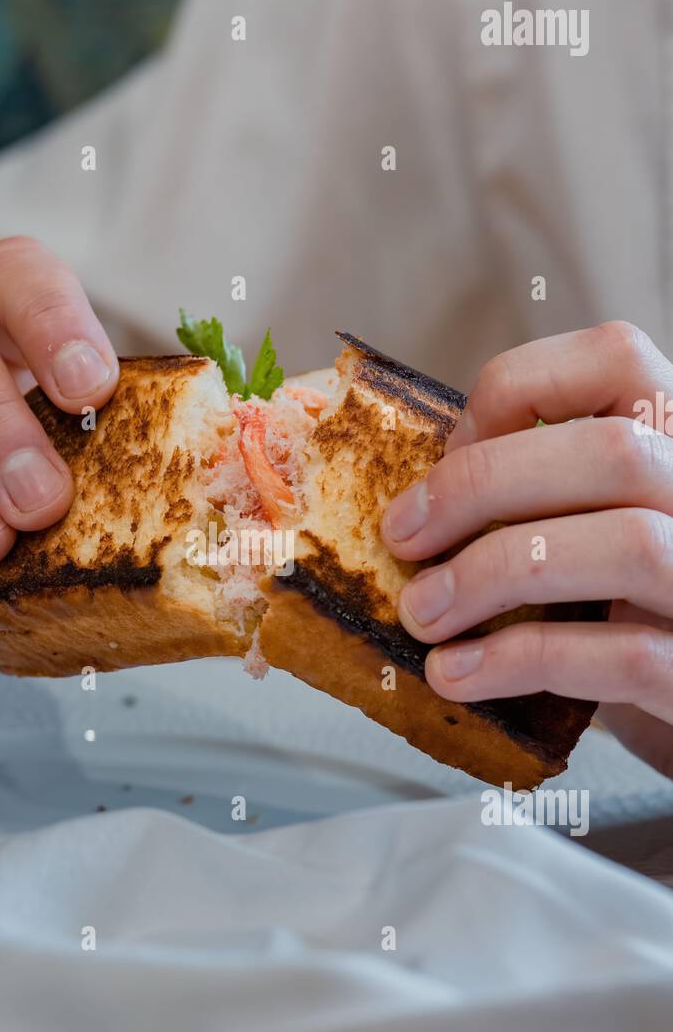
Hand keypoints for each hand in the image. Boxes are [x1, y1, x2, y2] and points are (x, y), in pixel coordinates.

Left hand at [381, 321, 672, 779]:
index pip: (619, 358)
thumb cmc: (617, 613)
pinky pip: (619, 656)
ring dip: (494, 575)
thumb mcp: (583, 529)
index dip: (520, 387)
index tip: (452, 446)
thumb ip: (537, 492)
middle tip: (403, 538)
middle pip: (613, 452)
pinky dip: (518, 661)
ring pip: (627, 546)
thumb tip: (420, 498)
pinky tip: (456, 673)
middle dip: (481, 487)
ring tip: (421, 614)